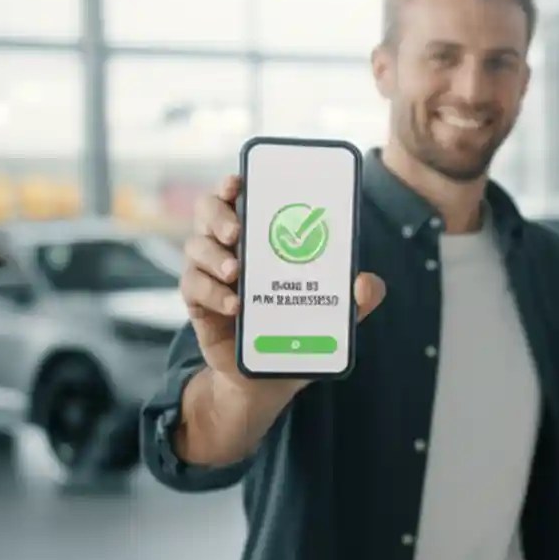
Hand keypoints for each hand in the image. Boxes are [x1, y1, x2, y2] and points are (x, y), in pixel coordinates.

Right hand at [180, 173, 386, 389]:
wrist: (271, 378)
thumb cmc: (301, 330)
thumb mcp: (337, 314)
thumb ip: (359, 298)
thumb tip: (364, 283)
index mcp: (260, 236)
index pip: (236, 197)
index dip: (232, 184)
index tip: (239, 181)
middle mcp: (230, 247)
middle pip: (207, 211)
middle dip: (218, 215)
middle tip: (237, 232)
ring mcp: (210, 274)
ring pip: (196, 248)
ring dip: (214, 256)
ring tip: (236, 271)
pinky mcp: (198, 303)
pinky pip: (193, 287)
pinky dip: (213, 293)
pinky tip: (235, 305)